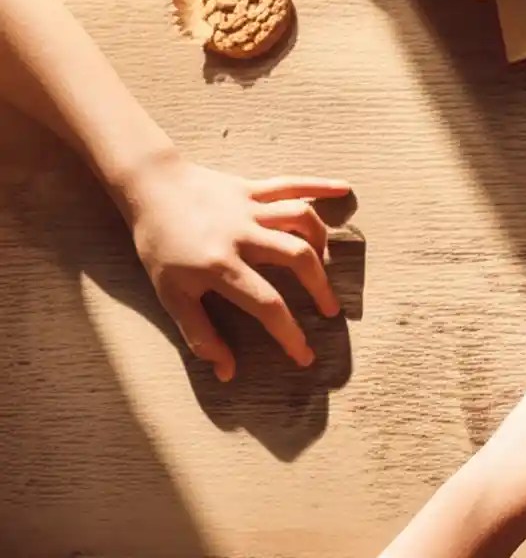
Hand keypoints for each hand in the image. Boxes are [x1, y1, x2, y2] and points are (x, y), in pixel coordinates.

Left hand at [123, 156, 350, 381]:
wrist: (150, 187)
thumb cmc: (159, 245)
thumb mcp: (171, 295)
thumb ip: (200, 335)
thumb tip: (227, 372)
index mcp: (221, 266)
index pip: (267, 304)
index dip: (291, 334)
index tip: (305, 355)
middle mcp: (243, 235)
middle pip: (298, 257)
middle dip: (321, 286)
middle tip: (329, 309)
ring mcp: (251, 208)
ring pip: (301, 219)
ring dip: (321, 241)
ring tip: (324, 262)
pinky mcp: (253, 188)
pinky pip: (292, 185)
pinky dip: (320, 186)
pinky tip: (344, 190)